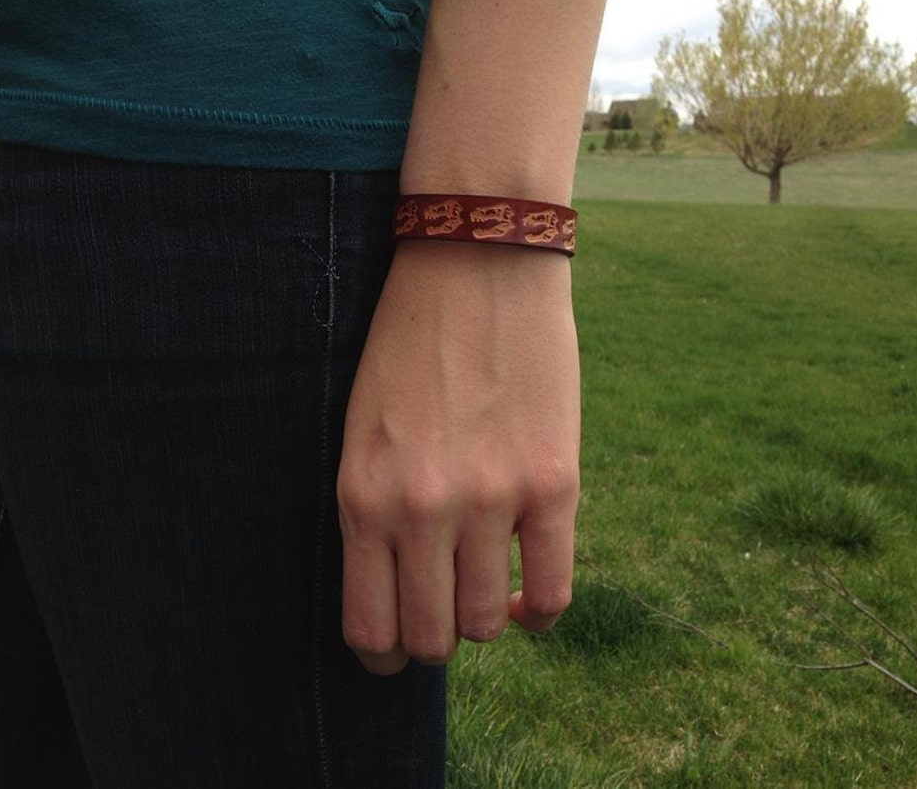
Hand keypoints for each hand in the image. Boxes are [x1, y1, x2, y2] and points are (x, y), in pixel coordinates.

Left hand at [336, 239, 580, 674]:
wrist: (477, 264)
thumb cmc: (409, 345)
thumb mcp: (362, 433)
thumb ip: (374, 515)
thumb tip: (403, 590)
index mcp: (361, 497)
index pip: (368, 627)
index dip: (382, 653)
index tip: (395, 646)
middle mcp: (422, 510)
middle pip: (431, 640)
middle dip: (433, 642)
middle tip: (442, 611)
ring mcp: (491, 500)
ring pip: (489, 624)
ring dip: (486, 619)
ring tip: (486, 586)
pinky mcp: (554, 484)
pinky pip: (556, 593)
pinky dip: (540, 611)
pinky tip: (528, 591)